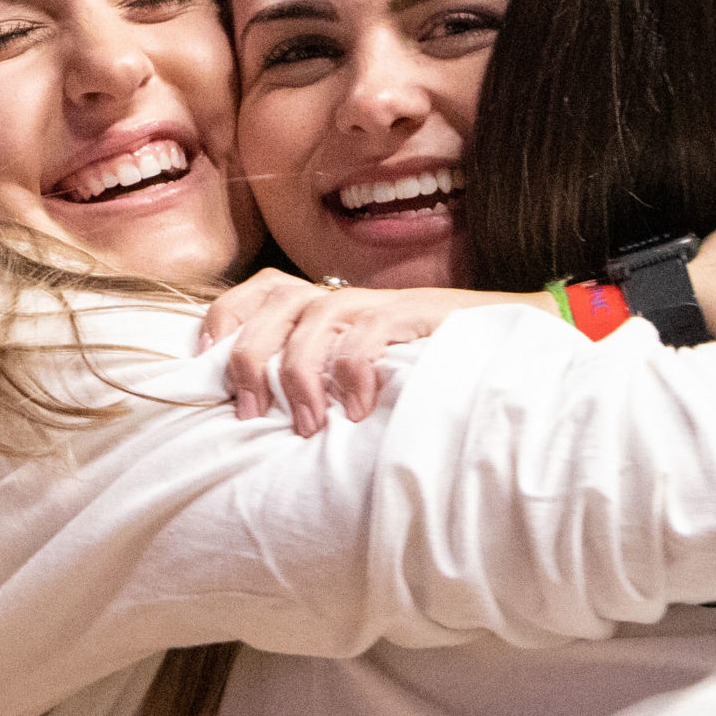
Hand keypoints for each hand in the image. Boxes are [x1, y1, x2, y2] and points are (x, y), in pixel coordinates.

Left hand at [201, 269, 539, 432]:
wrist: (509, 339)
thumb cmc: (423, 369)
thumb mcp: (359, 372)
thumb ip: (318, 382)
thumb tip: (265, 424)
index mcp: (323, 304)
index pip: (255, 290)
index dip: (221, 321)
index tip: (206, 366)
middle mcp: (343, 297)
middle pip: (272, 305)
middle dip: (250, 359)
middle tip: (251, 414)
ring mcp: (378, 303)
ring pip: (312, 317)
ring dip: (298, 374)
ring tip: (308, 426)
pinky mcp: (412, 314)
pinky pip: (367, 334)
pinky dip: (353, 372)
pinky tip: (358, 409)